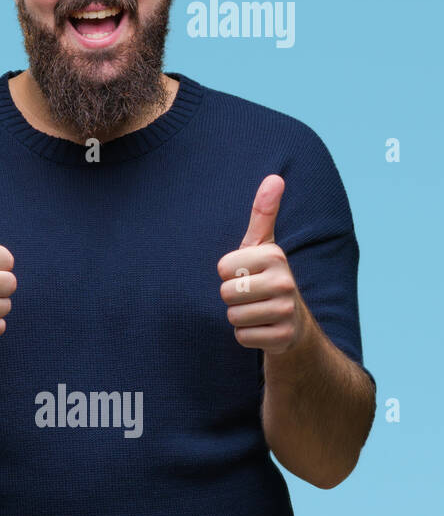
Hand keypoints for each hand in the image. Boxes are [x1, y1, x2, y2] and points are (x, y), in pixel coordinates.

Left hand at [217, 175, 312, 355]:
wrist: (293, 323)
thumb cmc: (268, 277)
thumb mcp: (263, 245)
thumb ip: (263, 212)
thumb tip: (274, 177)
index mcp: (275, 256)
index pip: (222, 268)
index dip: (228, 273)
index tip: (247, 273)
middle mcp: (285, 282)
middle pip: (225, 293)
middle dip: (232, 297)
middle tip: (252, 295)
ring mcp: (286, 311)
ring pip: (232, 316)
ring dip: (239, 316)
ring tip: (257, 310)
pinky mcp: (282, 338)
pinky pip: (241, 336)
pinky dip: (246, 335)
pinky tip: (262, 328)